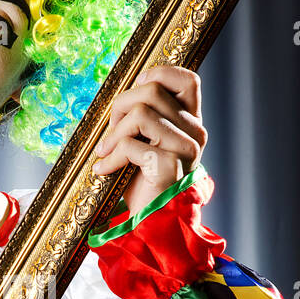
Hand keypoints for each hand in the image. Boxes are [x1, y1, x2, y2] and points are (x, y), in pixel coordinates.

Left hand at [92, 65, 206, 215]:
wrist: (150, 223)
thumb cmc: (142, 181)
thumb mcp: (145, 141)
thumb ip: (144, 116)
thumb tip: (123, 93)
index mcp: (190, 122)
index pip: (186, 79)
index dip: (156, 75)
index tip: (134, 94)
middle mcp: (195, 132)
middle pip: (152, 90)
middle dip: (121, 107)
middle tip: (110, 133)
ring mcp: (186, 149)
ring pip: (141, 112)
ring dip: (114, 132)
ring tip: (106, 152)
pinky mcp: (170, 168)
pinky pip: (131, 145)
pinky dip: (111, 157)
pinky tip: (104, 170)